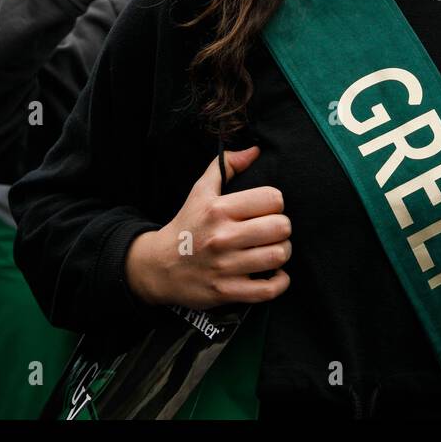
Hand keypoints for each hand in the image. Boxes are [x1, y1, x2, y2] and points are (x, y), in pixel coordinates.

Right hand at [125, 147, 291, 309]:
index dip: (276, 203)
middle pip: (281, 227)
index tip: (267, 210)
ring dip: (282, 253)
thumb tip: (255, 150)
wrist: (158, 267)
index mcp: (219, 209)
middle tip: (273, 232)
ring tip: (273, 250)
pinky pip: (269, 289)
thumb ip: (226, 166)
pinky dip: (280, 282)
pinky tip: (274, 274)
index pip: (272, 198)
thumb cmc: (187, 226)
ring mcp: (224, 266)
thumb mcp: (200, 192)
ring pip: (278, 256)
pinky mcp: (226, 291)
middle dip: (283, 228)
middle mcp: (222, 237)